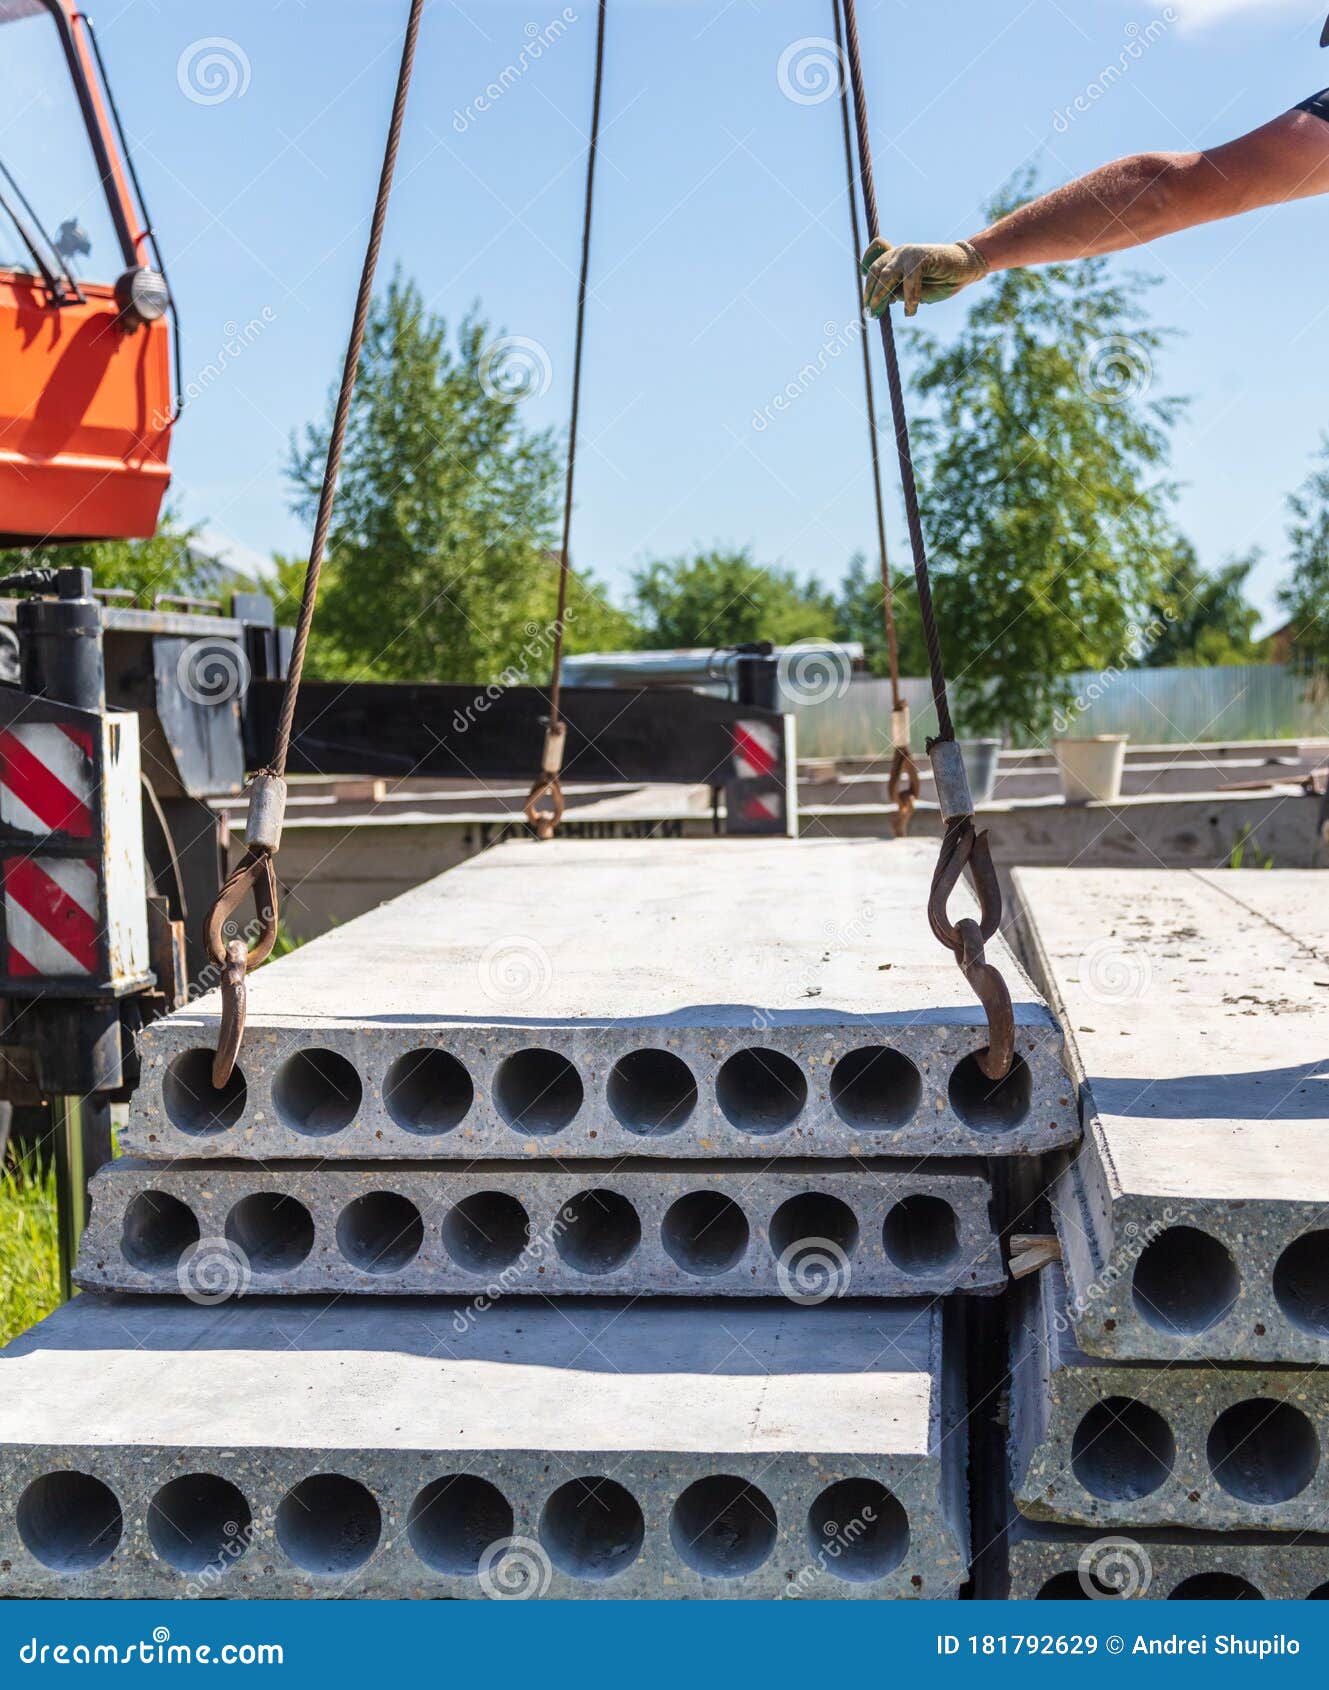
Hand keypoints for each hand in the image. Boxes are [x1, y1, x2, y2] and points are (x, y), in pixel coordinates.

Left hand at [860, 237, 988, 316]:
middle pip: (876, 272)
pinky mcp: (922, 256)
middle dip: (871, 293)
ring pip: (888, 274)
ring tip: (879, 310)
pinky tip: (911, 310)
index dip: (868, 288)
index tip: (866, 305)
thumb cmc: (942, 281)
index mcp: (896, 259)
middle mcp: (900, 253)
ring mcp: (910, 253)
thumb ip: (900, 293)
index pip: (874, 270)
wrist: (967, 268)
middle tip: (871, 312)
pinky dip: (909, 296)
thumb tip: (885, 299)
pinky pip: (910, 279)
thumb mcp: (915, 292)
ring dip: (881, 294)